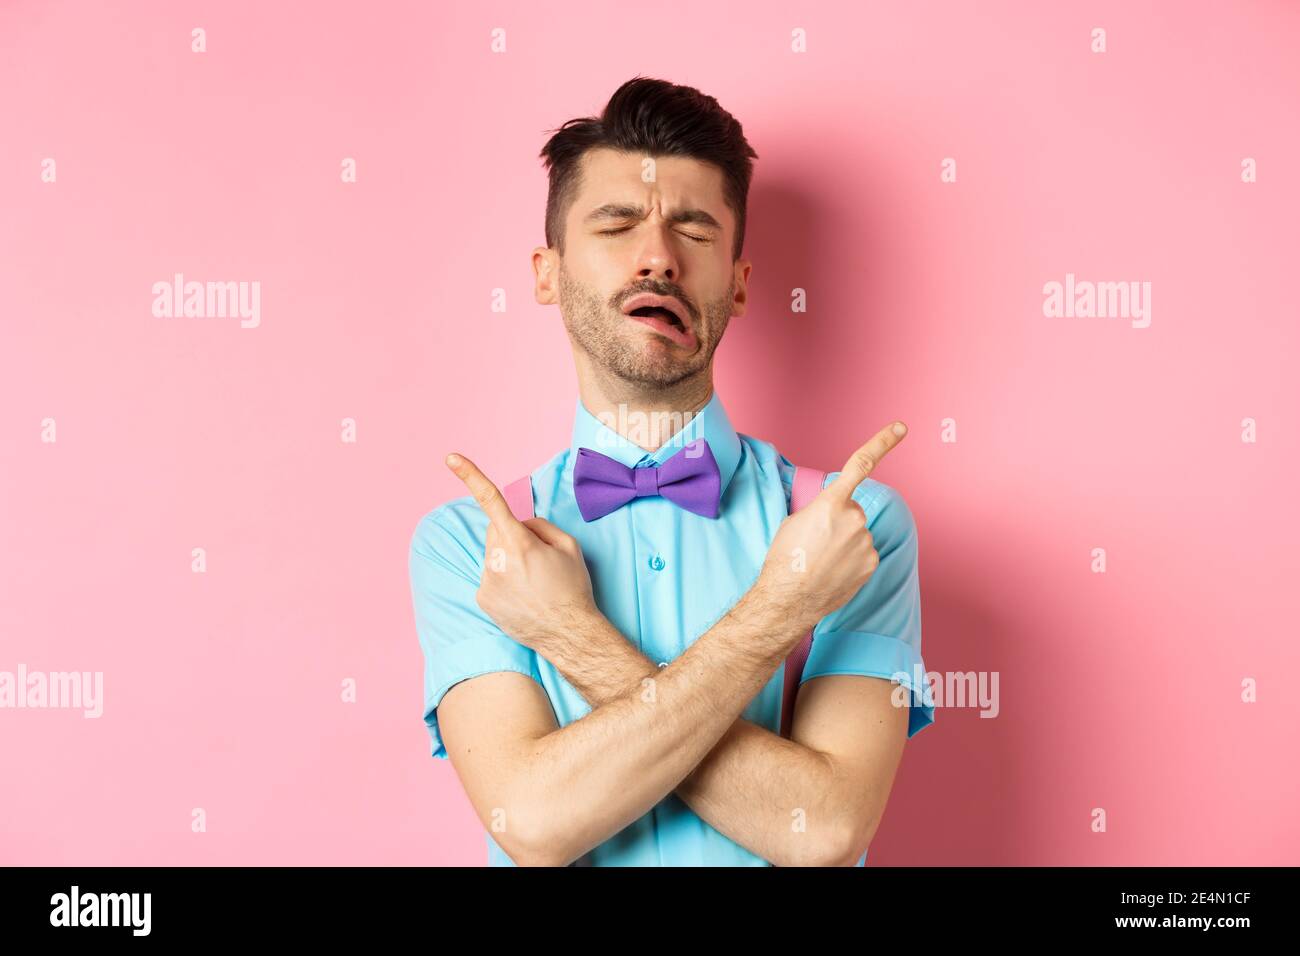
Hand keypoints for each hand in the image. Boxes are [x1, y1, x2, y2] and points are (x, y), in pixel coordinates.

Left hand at [445, 452, 598, 654]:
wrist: (568, 633)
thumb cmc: (572, 588)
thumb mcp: (569, 546)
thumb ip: (540, 525)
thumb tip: (520, 524)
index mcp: (520, 543)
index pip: (491, 502)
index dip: (470, 476)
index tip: (451, 458)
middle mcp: (497, 560)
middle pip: (495, 531)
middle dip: (511, 534)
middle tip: (537, 558)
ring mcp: (487, 581)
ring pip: (492, 555)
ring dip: (508, 559)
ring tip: (532, 582)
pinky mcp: (482, 599)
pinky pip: (490, 576)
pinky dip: (503, 580)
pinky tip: (522, 595)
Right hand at [754, 422, 907, 631]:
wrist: (788, 599)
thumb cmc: (784, 558)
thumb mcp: (794, 521)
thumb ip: (819, 508)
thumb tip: (830, 511)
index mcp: (831, 503)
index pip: (860, 465)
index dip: (882, 443)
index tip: (900, 428)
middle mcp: (853, 519)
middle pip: (852, 510)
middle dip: (838, 520)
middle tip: (816, 542)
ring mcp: (865, 542)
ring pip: (858, 533)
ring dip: (844, 542)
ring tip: (822, 560)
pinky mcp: (872, 562)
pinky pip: (864, 552)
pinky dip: (852, 559)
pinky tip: (834, 570)